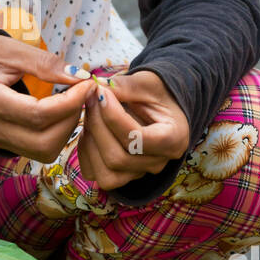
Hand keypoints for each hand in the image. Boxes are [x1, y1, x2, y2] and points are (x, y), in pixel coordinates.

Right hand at [0, 34, 95, 161]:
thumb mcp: (7, 49)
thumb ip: (43, 62)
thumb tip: (79, 77)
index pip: (38, 114)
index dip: (70, 102)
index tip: (87, 84)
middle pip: (43, 141)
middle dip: (72, 119)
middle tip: (81, 94)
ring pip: (42, 151)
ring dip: (65, 130)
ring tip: (70, 102)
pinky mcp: (0, 145)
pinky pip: (35, 150)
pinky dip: (54, 134)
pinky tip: (58, 112)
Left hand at [76, 69, 189, 190]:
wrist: (158, 106)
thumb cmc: (156, 93)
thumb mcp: (147, 82)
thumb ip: (125, 85)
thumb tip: (97, 86)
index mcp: (174, 139)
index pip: (137, 138)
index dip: (113, 116)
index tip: (100, 92)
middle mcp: (158, 162)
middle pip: (118, 158)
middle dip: (97, 126)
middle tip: (89, 98)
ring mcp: (139, 173)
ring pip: (105, 172)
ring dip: (90, 141)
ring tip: (90, 113)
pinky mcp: (120, 176)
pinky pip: (94, 173)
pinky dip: (85, 151)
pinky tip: (89, 129)